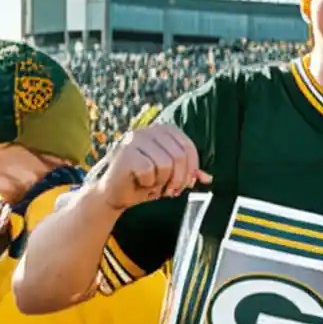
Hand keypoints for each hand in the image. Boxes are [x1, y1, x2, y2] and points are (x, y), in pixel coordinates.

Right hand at [90, 123, 210, 210]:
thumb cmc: (143, 182)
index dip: (191, 170)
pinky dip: (148, 183)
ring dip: (162, 182)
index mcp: (162, 130)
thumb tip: (209, 178)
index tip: (186, 184)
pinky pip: (149, 171)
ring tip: (153, 185)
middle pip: (179, 156)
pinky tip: (139, 183)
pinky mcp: (125, 152)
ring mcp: (134, 139)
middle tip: (170, 191)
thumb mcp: (170, 176)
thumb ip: (188, 173)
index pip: (188, 147)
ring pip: (165, 164)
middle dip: (179, 179)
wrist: (113, 194)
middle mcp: (148, 130)